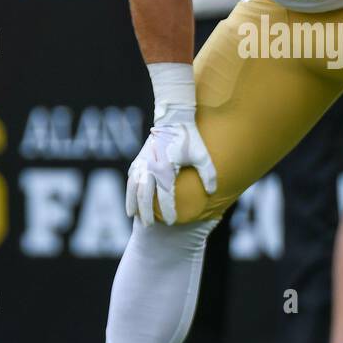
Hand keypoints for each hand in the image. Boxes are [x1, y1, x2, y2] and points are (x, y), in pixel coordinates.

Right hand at [126, 110, 216, 225]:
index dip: (169, 210)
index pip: (166, 195)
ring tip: (133, 216)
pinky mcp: (139, 157)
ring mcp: (143, 161)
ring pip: (133, 187)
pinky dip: (129, 189)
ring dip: (132, 202)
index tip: (173, 222)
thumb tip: (212, 191)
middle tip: (149, 226)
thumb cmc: (190, 137)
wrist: (174, 117)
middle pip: (145, 195)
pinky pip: (131, 177)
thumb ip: (208, 174)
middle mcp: (151, 167)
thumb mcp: (202, 155)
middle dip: (146, 212)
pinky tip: (131, 198)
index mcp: (166, 168)